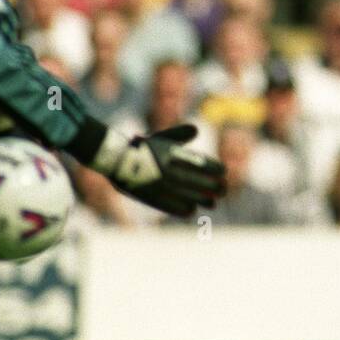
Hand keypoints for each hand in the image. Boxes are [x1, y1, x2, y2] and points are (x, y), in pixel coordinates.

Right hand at [101, 125, 225, 217]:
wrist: (116, 160)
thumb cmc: (143, 147)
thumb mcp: (162, 137)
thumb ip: (181, 134)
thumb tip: (197, 129)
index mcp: (179, 157)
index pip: (208, 166)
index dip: (219, 171)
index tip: (223, 173)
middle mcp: (174, 172)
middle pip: (205, 184)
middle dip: (218, 188)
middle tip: (222, 190)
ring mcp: (165, 188)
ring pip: (195, 199)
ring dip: (206, 201)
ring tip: (211, 203)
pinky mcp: (156, 199)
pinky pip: (176, 208)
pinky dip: (187, 210)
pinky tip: (192, 209)